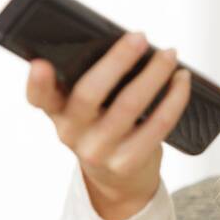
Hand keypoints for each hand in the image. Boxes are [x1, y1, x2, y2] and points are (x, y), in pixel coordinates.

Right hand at [26, 32, 190, 219]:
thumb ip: (93, 82)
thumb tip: (129, 42)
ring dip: (154, 74)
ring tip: (169, 55)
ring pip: (129, 105)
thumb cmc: (104, 129)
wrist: (118, 181)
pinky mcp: (128, 162)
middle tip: (139, 37)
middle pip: (89, 94)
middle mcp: (72, 134)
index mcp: (57, 112)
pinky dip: (174, 99)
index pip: (39, 98)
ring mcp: (99, 151)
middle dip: (116, 61)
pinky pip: (157, 125)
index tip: (41, 63)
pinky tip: (182, 81)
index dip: (37, 82)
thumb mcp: (87, 111)